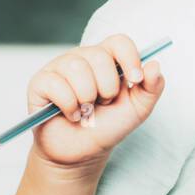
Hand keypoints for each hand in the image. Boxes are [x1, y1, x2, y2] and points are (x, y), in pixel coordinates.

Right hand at [28, 34, 163, 167]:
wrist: (82, 152)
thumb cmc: (109, 126)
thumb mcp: (138, 109)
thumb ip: (152, 87)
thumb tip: (154, 64)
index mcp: (108, 59)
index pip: (119, 42)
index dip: (130, 58)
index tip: (135, 81)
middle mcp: (83, 58)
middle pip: (100, 56)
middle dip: (108, 87)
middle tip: (103, 103)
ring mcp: (59, 68)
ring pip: (77, 69)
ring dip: (87, 98)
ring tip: (87, 110)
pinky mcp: (40, 82)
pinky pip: (57, 85)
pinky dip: (69, 106)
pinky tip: (71, 114)